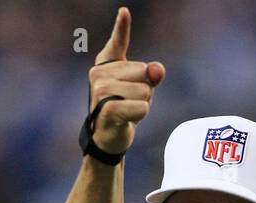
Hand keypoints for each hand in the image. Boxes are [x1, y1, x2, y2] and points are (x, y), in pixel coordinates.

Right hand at [87, 7, 164, 154]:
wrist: (108, 137)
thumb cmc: (124, 109)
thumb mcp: (141, 88)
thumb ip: (152, 75)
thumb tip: (156, 70)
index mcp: (106, 63)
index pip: (118, 42)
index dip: (122, 27)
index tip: (125, 11)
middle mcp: (99, 73)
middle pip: (144, 72)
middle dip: (145, 91)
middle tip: (129, 102)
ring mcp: (101, 90)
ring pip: (144, 91)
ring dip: (143, 105)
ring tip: (128, 111)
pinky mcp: (107, 109)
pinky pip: (142, 106)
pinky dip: (140, 115)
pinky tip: (127, 120)